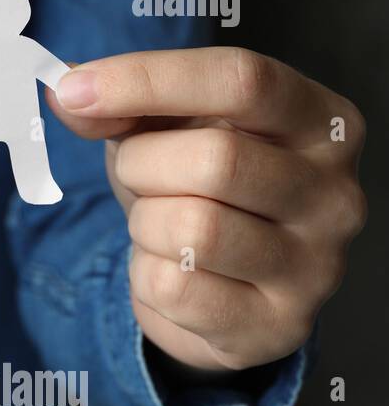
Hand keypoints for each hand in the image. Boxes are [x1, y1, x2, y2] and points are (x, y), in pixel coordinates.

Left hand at [48, 47, 366, 372]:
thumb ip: (120, 105)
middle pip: (216, 159)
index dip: (149, 79)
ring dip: (146, 224)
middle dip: (144, 164)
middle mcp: (335, 193)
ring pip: (192, 229)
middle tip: (137, 175)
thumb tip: (69, 94)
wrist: (222, 288)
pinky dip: (147, 276)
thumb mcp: (164, 130)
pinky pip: (175, 289)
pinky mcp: (278, 326)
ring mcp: (315, 265)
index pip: (242, 80)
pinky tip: (170, 269)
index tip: (73, 89)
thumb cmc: (198, 189)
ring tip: (160, 225)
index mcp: (322, 122)